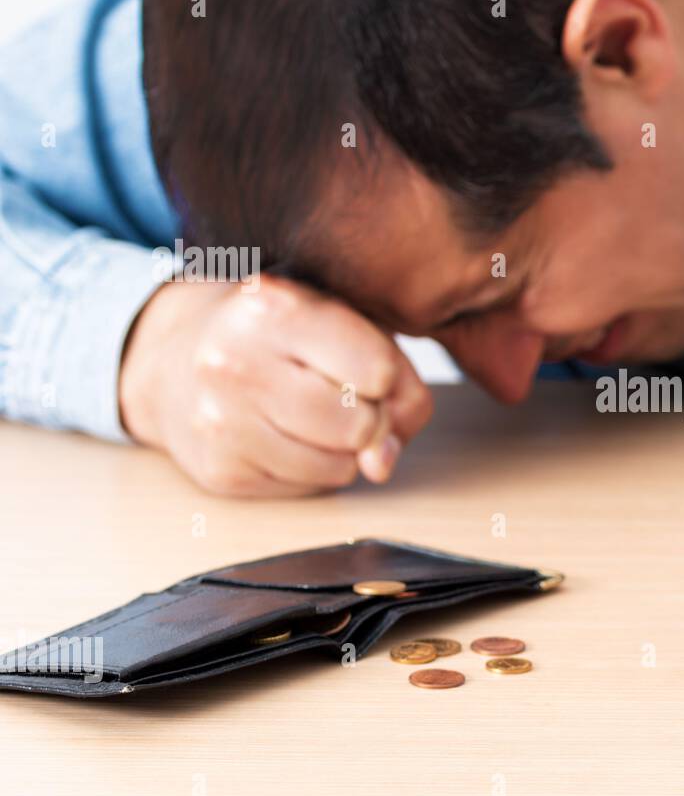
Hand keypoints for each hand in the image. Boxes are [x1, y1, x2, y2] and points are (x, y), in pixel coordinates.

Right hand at [118, 276, 433, 496]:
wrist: (174, 360)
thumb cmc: (281, 336)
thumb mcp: (344, 321)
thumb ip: (397, 381)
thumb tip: (380, 464)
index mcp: (275, 307)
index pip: (378, 371)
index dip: (387, 377)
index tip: (362, 365)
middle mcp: (236, 363)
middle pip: (359, 425)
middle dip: (368, 417)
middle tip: (340, 394)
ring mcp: (221, 422)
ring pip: (340, 466)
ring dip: (345, 449)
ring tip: (313, 413)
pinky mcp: (220, 470)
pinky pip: (310, 488)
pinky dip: (315, 468)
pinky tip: (287, 435)